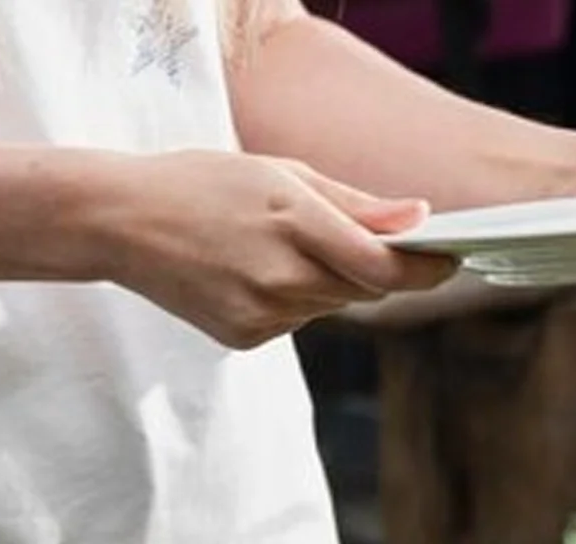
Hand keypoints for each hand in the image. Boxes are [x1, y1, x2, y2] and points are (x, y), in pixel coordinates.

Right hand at [88, 149, 456, 348]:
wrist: (121, 223)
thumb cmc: (204, 184)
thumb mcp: (281, 172)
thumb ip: (355, 204)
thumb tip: (420, 220)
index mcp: (292, 222)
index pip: (381, 267)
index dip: (425, 271)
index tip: (454, 262)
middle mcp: (280, 276)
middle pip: (361, 288)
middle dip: (369, 268)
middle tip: (357, 238)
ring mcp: (263, 314)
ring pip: (328, 305)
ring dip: (324, 281)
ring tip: (273, 245)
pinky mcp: (247, 339)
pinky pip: (296, 321)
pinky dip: (291, 299)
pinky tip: (250, 272)